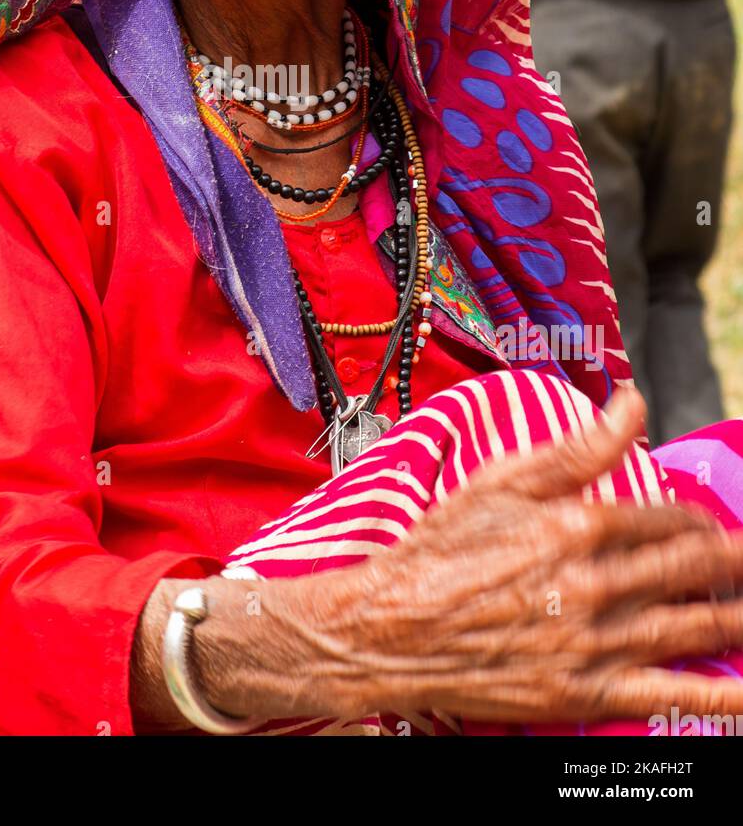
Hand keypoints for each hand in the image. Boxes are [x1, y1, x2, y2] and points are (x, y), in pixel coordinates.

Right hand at [296, 388, 742, 724]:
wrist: (391, 627)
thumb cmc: (440, 550)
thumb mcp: (501, 480)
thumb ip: (577, 446)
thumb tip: (631, 403)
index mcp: (576, 526)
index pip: (663, 520)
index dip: (693, 522)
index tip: (704, 526)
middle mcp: (593, 584)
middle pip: (689, 572)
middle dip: (733, 563)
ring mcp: (591, 643)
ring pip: (689, 627)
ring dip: (735, 616)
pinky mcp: (581, 692)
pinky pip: (664, 695)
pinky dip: (714, 697)